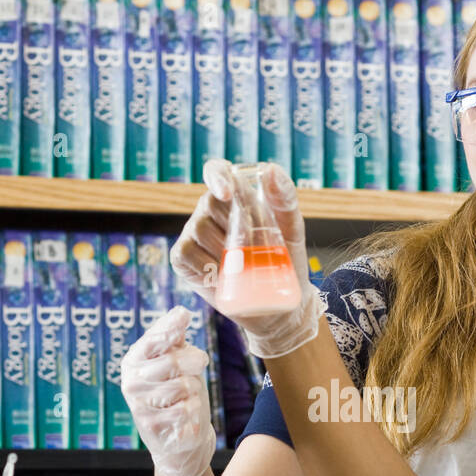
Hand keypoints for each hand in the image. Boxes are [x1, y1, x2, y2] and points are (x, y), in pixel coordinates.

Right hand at [120, 305, 216, 475]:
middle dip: (194, 362)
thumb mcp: (178, 362)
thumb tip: (181, 311)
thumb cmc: (179, 394)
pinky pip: (185, 409)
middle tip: (199, 365)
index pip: (153, 339)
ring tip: (186, 396)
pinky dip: (193, 411)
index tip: (185, 316)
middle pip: (172, 361)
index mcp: (134, 359)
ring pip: (183, 385)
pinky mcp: (149, 425)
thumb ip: (176, 338)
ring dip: (194, 390)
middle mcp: (130, 380)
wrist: (179, 437)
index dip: (171, 329)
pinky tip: (185, 416)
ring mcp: (138, 403)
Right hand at [169, 158, 323, 358]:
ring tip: (242, 266)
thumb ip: (284, 197)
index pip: (217, 170)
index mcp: (235, 196)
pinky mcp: (184, 259)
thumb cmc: (285, 262)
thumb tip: (270, 170)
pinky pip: (185, 253)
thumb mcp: (292, 229)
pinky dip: (204, 265)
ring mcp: (194, 234)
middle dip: (234, 227)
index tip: (228, 194)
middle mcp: (210, 211)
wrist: (276, 305)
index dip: (217, 176)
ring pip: (198, 229)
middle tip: (255, 248)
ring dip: (223, 250)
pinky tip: (221, 276)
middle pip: (209, 204)